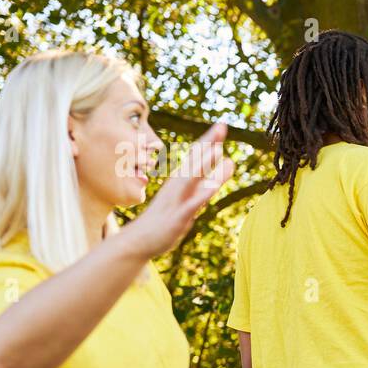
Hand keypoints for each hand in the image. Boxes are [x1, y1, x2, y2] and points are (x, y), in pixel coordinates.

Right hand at [124, 122, 232, 257]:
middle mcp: (177, 187)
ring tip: (217, 149)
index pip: (195, 157)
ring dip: (203, 164)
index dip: (209, 141)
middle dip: (207, 144)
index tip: (221, 125)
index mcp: (180, 182)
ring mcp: (176, 201)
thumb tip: (228, 163)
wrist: (138, 242)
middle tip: (222, 126)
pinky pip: (190, 205)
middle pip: (194, 161)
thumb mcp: (191, 199)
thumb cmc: (166, 219)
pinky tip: (212, 188)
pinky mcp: (177, 218)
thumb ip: (208, 183)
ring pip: (191, 179)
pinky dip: (200, 196)